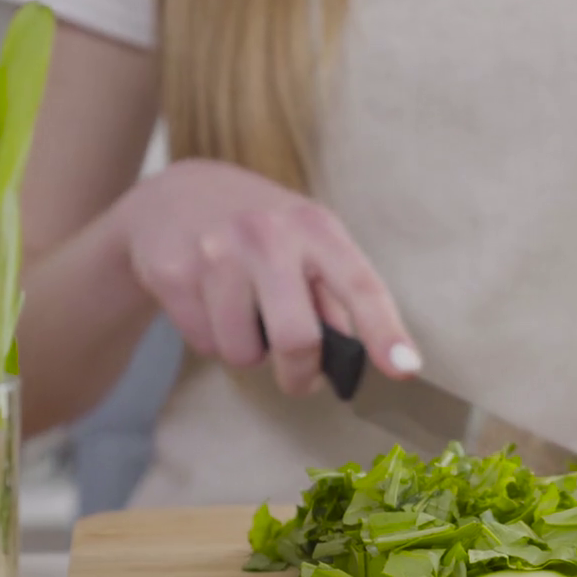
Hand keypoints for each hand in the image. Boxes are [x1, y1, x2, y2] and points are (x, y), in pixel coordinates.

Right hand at [118, 158, 420, 393]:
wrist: (171, 196)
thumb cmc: (257, 230)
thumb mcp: (305, 241)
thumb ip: (335, 296)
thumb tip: (361, 356)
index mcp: (314, 227)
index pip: (360, 285)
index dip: (385, 331)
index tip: (405, 370)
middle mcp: (267, 233)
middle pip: (296, 338)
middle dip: (300, 376)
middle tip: (299, 380)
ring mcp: (216, 252)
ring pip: (243, 353)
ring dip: (247, 351)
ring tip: (242, 314)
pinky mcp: (173, 273)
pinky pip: (205, 344)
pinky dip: (212, 338)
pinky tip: (208, 302)